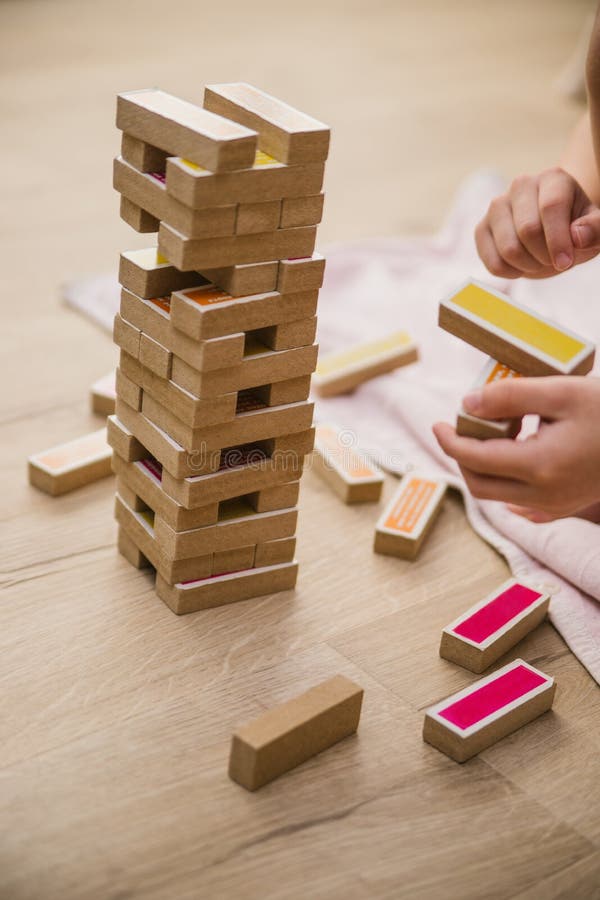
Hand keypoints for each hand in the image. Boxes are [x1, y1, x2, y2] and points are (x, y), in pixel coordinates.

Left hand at [433, 376, 599, 519]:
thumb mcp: (561, 392)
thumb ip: (511, 396)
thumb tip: (467, 403)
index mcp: (539, 466)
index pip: (474, 459)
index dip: (449, 440)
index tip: (438, 423)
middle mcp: (543, 495)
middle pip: (480, 484)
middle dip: (462, 456)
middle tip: (463, 426)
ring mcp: (556, 506)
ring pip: (499, 495)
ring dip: (485, 466)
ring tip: (495, 431)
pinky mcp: (566, 507)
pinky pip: (523, 504)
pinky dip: (507, 482)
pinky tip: (512, 459)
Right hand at [475, 167, 599, 278]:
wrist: (552, 234)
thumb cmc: (575, 229)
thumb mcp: (595, 230)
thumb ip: (595, 230)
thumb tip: (577, 237)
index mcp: (552, 178)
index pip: (550, 207)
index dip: (558, 240)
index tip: (567, 263)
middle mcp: (521, 185)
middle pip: (528, 230)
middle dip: (545, 255)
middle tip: (555, 260)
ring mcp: (497, 206)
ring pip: (508, 249)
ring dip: (529, 266)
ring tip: (539, 261)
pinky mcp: (482, 229)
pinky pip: (493, 262)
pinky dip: (511, 273)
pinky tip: (522, 265)